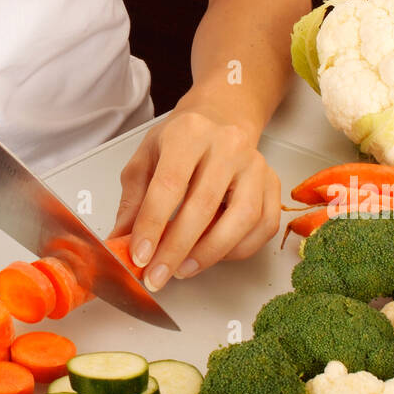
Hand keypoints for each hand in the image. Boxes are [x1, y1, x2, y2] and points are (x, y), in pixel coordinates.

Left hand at [107, 102, 281, 289]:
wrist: (221, 117)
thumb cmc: (180, 141)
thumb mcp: (146, 159)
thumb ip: (133, 201)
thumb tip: (120, 243)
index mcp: (188, 133)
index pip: (170, 184)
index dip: (153, 225)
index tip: (140, 256)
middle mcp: (227, 145)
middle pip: (204, 206)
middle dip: (176, 249)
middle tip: (157, 276)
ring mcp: (256, 164)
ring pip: (242, 219)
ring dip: (210, 254)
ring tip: (182, 269)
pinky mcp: (273, 183)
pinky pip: (264, 226)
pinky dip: (238, 250)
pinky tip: (213, 255)